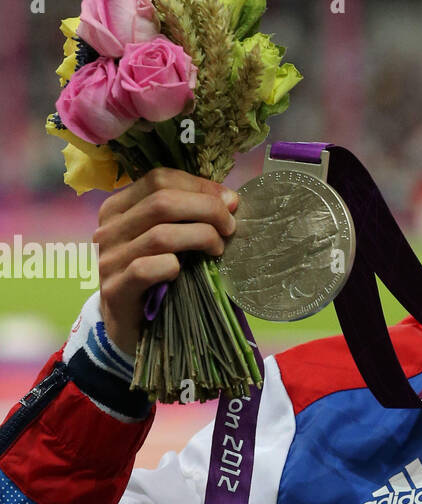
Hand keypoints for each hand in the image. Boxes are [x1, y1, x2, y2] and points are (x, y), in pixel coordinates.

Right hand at [93, 167, 237, 355]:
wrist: (127, 324)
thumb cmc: (155, 276)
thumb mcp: (167, 240)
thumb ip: (188, 216)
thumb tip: (230, 200)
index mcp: (119, 208)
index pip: (159, 179)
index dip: (200, 186)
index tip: (229, 202)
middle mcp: (108, 229)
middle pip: (162, 201)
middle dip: (207, 209)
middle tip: (230, 227)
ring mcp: (108, 259)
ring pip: (160, 234)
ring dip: (200, 237)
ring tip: (217, 249)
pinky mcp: (115, 290)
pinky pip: (147, 269)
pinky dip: (173, 267)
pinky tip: (185, 273)